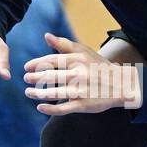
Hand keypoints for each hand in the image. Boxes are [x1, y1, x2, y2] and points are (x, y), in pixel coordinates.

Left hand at [23, 33, 140, 114]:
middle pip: (50, 77)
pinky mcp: (83, 105)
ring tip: (28, 92)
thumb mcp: (84, 51)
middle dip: (34, 78)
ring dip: (38, 94)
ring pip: (54, 93)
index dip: (36, 64)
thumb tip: (46, 36)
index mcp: (77, 60)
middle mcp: (79, 75)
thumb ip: (64, 44)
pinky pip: (63, 109)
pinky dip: (50, 109)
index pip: (51, 61)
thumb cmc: (98, 66)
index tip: (27, 67)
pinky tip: (40, 107)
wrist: (120, 84)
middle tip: (26, 79)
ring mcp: (81, 91)